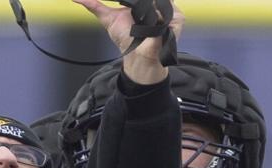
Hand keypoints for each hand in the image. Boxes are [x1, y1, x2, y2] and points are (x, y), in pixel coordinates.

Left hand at [68, 0, 183, 82]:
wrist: (138, 57)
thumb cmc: (127, 39)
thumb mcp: (108, 18)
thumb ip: (94, 5)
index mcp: (145, 0)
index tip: (124, 3)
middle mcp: (158, 2)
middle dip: (139, 0)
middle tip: (129, 11)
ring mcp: (169, 9)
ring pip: (159, 0)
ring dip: (148, 6)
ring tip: (138, 17)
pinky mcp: (177, 19)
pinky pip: (167, 11)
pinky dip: (158, 14)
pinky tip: (151, 22)